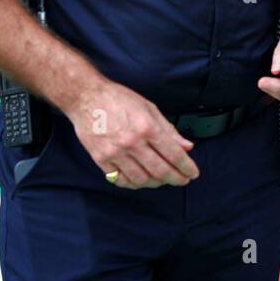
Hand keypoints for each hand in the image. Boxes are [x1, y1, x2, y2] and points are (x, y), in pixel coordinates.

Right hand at [69, 81, 198, 189]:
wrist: (86, 97)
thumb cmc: (118, 99)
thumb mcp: (149, 108)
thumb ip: (169, 129)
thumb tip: (187, 146)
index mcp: (147, 127)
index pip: (173, 154)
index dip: (186, 167)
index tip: (192, 173)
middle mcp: (132, 142)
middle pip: (160, 170)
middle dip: (175, 178)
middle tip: (182, 180)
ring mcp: (115, 152)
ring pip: (141, 179)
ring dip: (155, 183)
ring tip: (162, 180)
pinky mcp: (101, 159)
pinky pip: (120, 179)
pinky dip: (133, 183)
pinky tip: (141, 180)